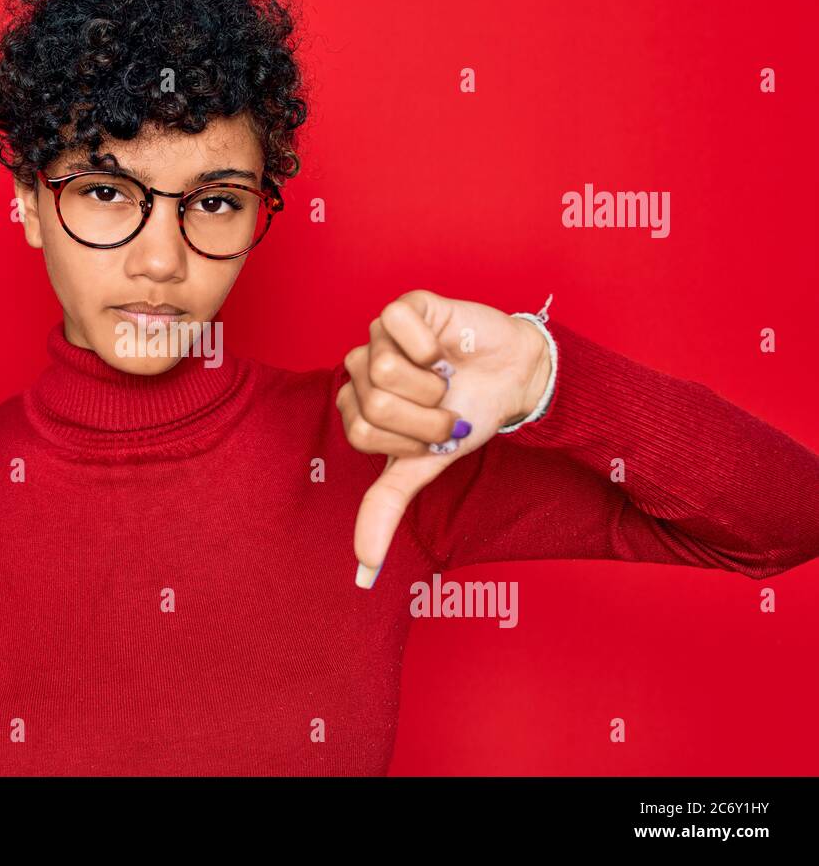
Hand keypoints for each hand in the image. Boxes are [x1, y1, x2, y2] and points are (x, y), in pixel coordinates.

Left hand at [336, 290, 551, 587]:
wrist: (515, 377)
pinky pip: (396, 323)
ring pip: (385, 369)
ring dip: (431, 383)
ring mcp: (378, 335)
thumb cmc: (468, 414)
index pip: (364, 433)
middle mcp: (361, 369)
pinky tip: (443, 346)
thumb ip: (388, 505)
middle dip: (426, 416)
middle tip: (447, 405)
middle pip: (375, 404)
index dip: (409, 440)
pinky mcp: (404, 306)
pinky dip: (431, 345)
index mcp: (357, 407)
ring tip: (446, 376)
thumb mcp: (426, 464)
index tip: (433, 435)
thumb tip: (364, 566)